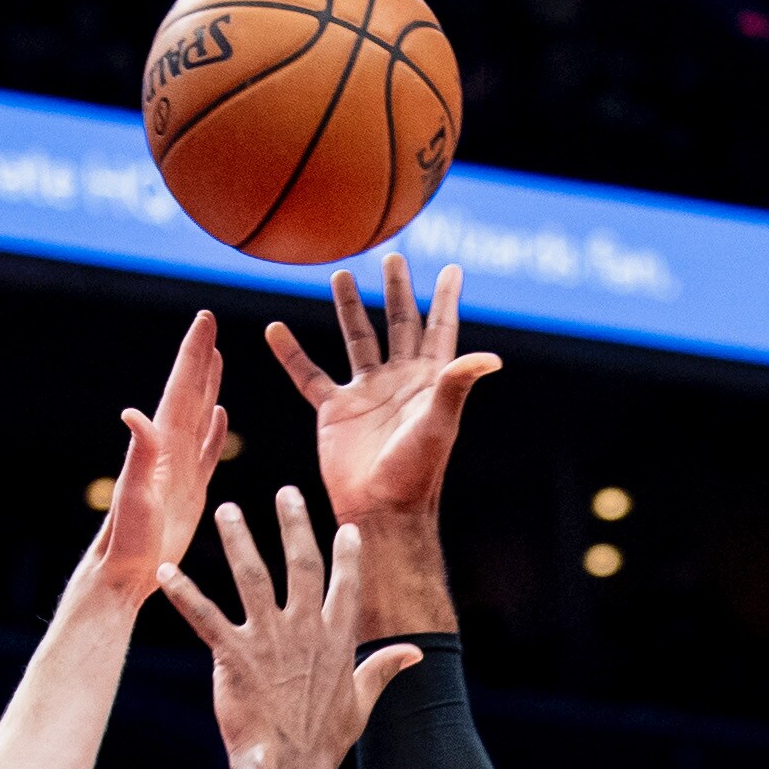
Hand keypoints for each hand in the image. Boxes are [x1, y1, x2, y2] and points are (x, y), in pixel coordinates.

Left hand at [91, 309, 230, 590]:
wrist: (124, 573)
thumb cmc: (126, 539)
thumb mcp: (134, 495)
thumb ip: (138, 454)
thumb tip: (133, 413)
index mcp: (161, 445)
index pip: (181, 389)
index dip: (193, 354)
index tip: (205, 320)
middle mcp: (169, 451)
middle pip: (190, 393)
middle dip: (200, 358)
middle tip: (209, 324)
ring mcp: (180, 470)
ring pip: (199, 417)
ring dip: (208, 387)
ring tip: (217, 357)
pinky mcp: (189, 492)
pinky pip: (206, 452)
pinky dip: (214, 431)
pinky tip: (220, 416)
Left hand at [156, 489, 425, 768]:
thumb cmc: (322, 744)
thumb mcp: (360, 704)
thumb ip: (382, 670)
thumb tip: (414, 653)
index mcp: (336, 640)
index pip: (345, 584)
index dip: (346, 554)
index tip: (346, 527)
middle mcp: (304, 630)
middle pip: (301, 563)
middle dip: (294, 524)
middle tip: (287, 492)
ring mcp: (268, 639)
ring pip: (251, 575)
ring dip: (237, 538)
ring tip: (226, 509)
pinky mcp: (232, 655)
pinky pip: (204, 616)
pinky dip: (183, 593)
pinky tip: (164, 572)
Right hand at [265, 253, 500, 525]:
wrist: (378, 511)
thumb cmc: (415, 473)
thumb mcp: (439, 424)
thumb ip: (457, 384)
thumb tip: (492, 357)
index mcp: (428, 380)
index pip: (439, 329)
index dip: (446, 299)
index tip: (452, 268)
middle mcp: (398, 381)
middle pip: (398, 324)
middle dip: (397, 291)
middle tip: (393, 258)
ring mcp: (365, 394)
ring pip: (356, 340)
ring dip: (349, 308)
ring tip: (342, 275)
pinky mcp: (334, 411)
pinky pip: (308, 375)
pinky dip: (291, 353)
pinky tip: (276, 330)